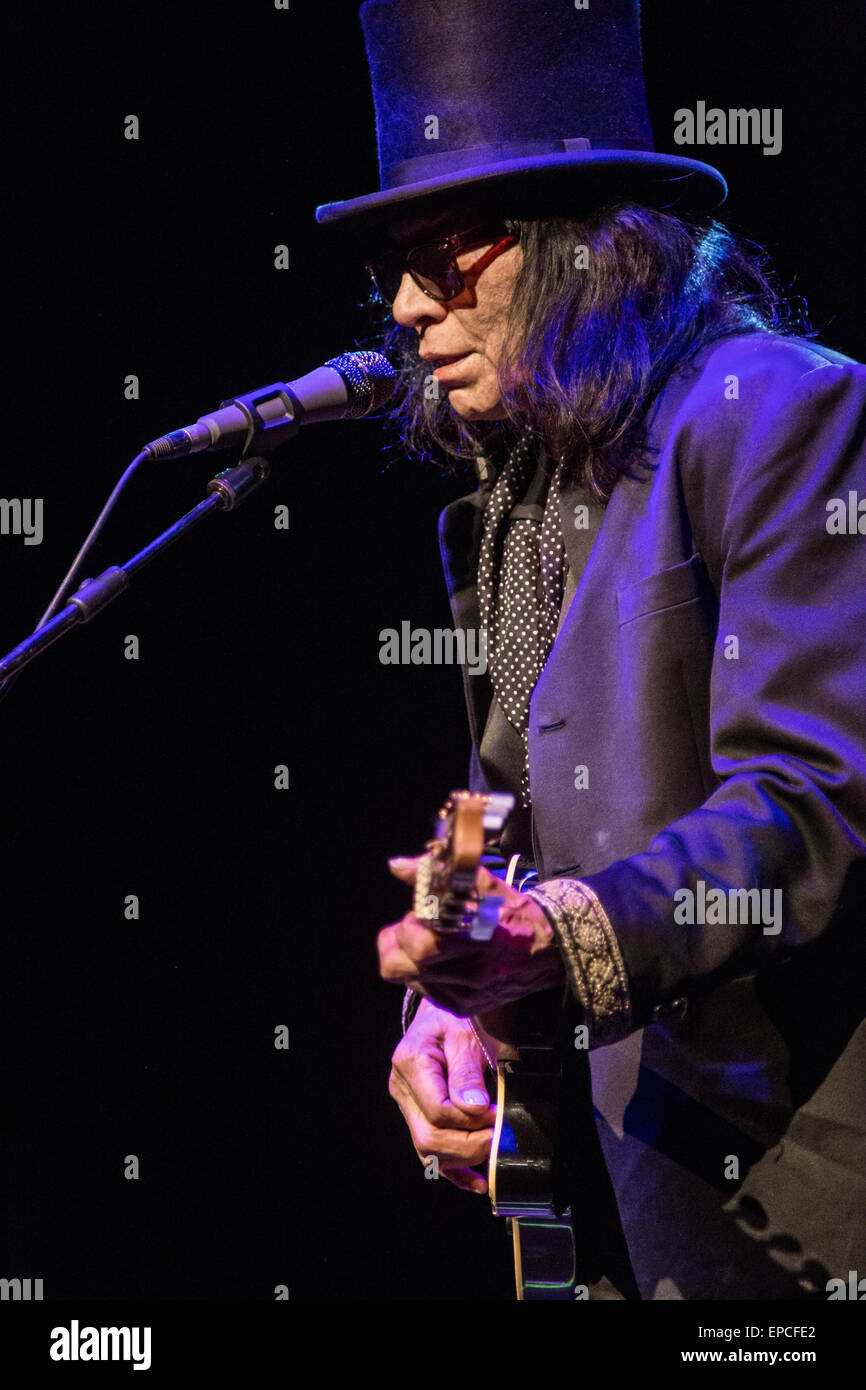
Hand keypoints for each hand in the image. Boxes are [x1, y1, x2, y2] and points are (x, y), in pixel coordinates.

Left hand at [378, 856, 563, 1014]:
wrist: (552, 951)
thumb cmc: (517, 913)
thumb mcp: (484, 884)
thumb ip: (438, 873)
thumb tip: (397, 865)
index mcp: (475, 942)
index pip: (419, 945)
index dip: (408, 926)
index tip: (419, 913)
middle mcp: (467, 976)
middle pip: (397, 968)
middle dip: (395, 943)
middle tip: (414, 926)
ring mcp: (464, 996)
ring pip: (406, 979)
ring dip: (409, 957)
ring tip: (433, 940)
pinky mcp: (464, 1007)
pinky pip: (425, 991)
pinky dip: (424, 972)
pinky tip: (444, 957)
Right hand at [389, 997, 494, 1193]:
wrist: (443, 1011)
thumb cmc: (455, 1017)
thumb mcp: (465, 1034)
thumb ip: (466, 1072)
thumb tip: (474, 1109)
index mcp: (410, 1063)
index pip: (437, 1110)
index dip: (470, 1121)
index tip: (498, 1114)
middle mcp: (402, 1088)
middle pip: (429, 1137)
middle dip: (469, 1145)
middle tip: (500, 1136)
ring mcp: (407, 1105)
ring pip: (428, 1150)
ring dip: (464, 1158)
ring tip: (494, 1151)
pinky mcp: (418, 1117)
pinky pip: (431, 1153)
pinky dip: (456, 1171)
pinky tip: (478, 1182)